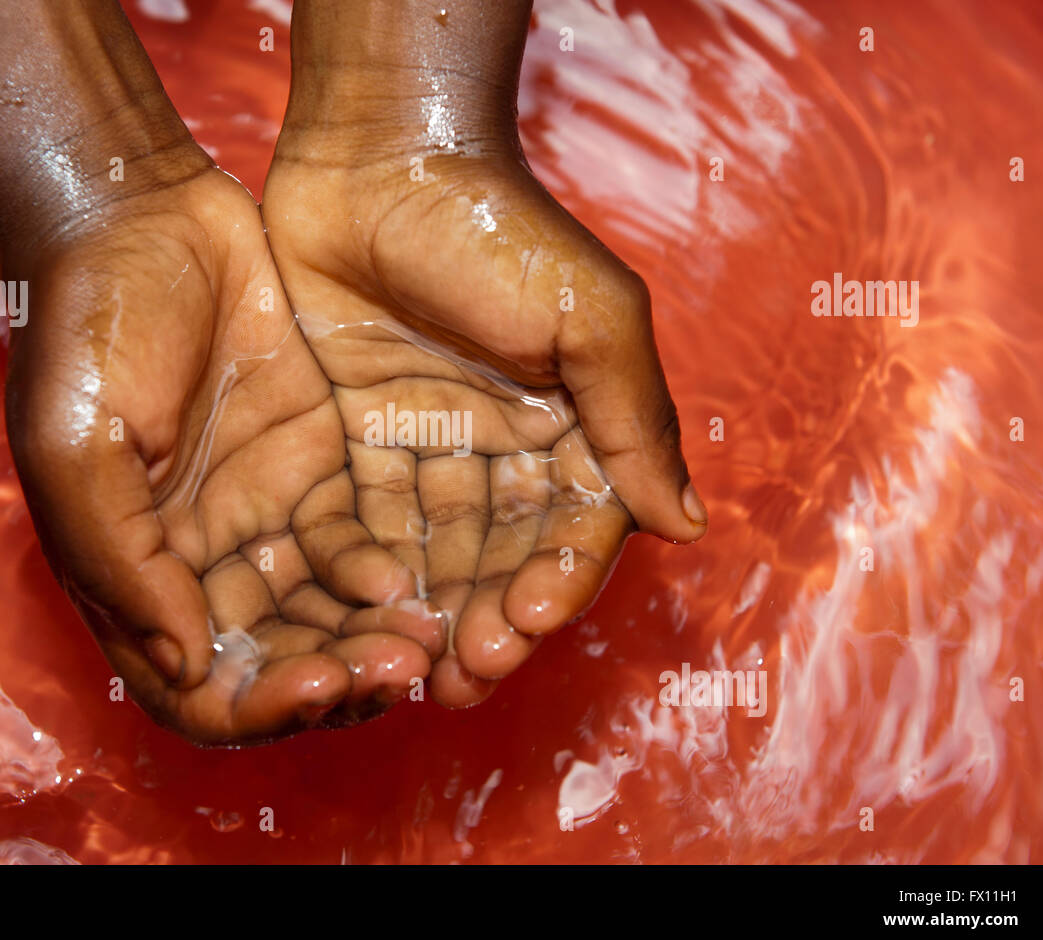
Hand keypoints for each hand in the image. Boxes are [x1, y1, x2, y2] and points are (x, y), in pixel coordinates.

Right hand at [6, 164, 430, 744]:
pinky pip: (355, 544)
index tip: (316, 683)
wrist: (141, 213)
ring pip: (325, 613)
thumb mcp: (76, 444)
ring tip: (423, 636)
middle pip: (276, 660)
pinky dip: (381, 573)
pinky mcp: (313, 469)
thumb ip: (121, 560)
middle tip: (400, 667)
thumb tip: (187, 664)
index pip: (197, 688)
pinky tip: (410, 573)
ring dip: (370, 637)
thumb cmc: (86, 325)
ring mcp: (261, 517)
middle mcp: (199, 560)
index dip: (258, 707)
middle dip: (336, 676)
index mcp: (132, 573)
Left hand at [263, 145, 705, 706]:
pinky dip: (364, 568)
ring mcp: (427, 445)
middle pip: (500, 554)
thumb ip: (634, 421)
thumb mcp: (588, 318)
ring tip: (409, 674)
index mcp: (570, 425)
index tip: (528, 620)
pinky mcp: (357, 439)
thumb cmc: (497, 229)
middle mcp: (503, 445)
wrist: (377, 159)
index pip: (571, 526)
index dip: (554, 579)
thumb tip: (688, 526)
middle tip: (462, 677)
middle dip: (487, 617)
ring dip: (427, 613)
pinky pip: (364, 517)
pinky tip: (354, 614)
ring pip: (433, 551)